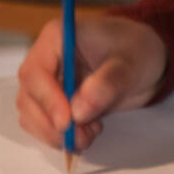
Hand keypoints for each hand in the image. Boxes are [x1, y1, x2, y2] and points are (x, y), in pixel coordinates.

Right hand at [16, 15, 167, 153]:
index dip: (47, 99)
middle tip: (83, 136)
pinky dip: (61, 135)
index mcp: (57, 37)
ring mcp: (46, 82)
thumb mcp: (130, 63)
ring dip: (56, 134)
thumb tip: (78, 111)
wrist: (144, 60)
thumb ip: (108, 83)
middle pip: (29, 98)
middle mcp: (45, 59)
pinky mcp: (52, 101)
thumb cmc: (137, 51)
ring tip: (91, 131)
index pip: (36, 72)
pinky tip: (88, 129)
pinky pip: (43, 125)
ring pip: (32, 116)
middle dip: (52, 124)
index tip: (67, 121)